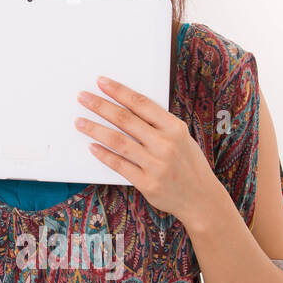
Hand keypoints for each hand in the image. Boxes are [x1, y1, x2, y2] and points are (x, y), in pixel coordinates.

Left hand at [74, 75, 224, 229]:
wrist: (202, 199)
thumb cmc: (189, 164)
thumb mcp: (182, 138)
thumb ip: (159, 124)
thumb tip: (127, 107)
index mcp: (175, 128)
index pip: (141, 103)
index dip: (119, 91)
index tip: (101, 82)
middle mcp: (166, 144)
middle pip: (125, 119)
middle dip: (100, 105)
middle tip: (83, 97)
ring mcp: (156, 164)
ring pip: (118, 141)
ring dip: (95, 129)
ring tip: (79, 121)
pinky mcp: (147, 183)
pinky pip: (120, 165)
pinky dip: (104, 154)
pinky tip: (92, 146)